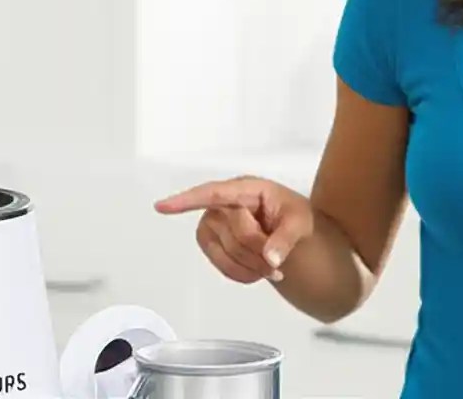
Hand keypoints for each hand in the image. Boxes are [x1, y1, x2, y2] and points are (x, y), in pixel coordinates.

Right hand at [154, 176, 314, 284]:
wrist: (292, 232)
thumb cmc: (294, 217)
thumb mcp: (301, 222)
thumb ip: (287, 238)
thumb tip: (270, 258)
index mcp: (246, 188)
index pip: (213, 193)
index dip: (187, 200)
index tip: (161, 207)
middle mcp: (224, 204)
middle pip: (236, 233)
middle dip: (259, 252)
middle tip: (278, 263)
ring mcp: (214, 224)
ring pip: (227, 252)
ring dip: (252, 266)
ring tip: (272, 268)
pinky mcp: (211, 243)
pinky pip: (221, 265)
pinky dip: (242, 274)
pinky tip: (256, 271)